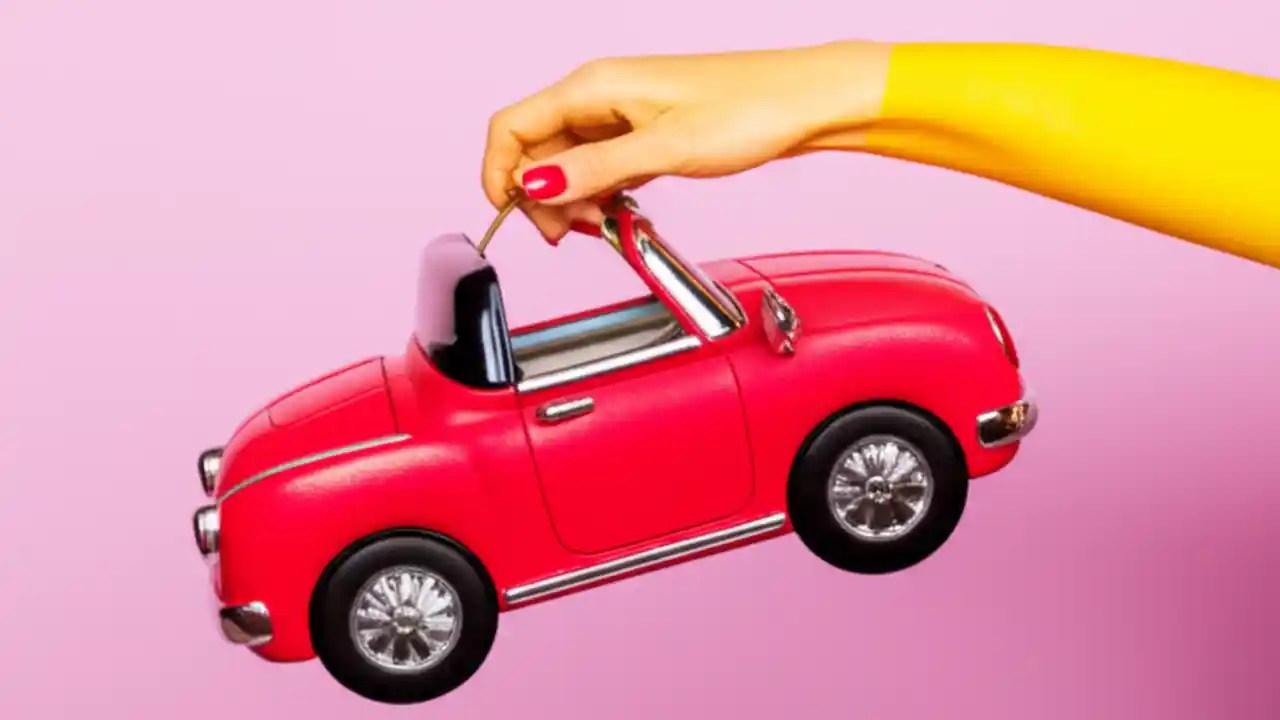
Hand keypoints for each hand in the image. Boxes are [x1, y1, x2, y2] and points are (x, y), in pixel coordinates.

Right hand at [481, 40, 891, 241]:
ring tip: (604, 225)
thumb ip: (596, 170)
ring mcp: (622, 114)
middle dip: (542, 197)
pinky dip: (601, 194)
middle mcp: (601, 96)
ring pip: (568, 162)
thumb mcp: (665, 149)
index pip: (512, 128)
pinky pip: (600, 166)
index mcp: (594, 87)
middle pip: (536, 150)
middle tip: (572, 232)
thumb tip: (539, 185)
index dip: (501, 175)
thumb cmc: (750, 108)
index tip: (512, 216)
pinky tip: (621, 213)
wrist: (804, 102)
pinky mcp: (644, 132)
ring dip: (574, 200)